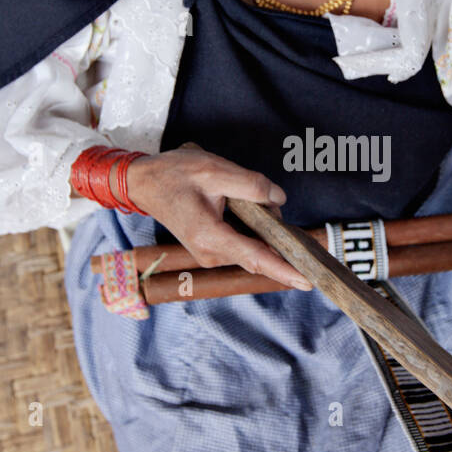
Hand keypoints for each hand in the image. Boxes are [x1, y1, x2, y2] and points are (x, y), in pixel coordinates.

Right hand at [122, 144, 312, 291]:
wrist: (143, 182)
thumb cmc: (174, 174)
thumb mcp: (215, 170)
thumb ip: (251, 185)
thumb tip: (278, 199)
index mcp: (211, 236)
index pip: (256, 258)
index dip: (284, 270)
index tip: (307, 282)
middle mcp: (210, 253)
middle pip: (258, 252)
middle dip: (275, 234)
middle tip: (270, 201)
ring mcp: (209, 254)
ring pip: (251, 248)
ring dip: (261, 230)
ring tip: (250, 200)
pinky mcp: (210, 249)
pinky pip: (242, 246)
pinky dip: (253, 233)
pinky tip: (252, 215)